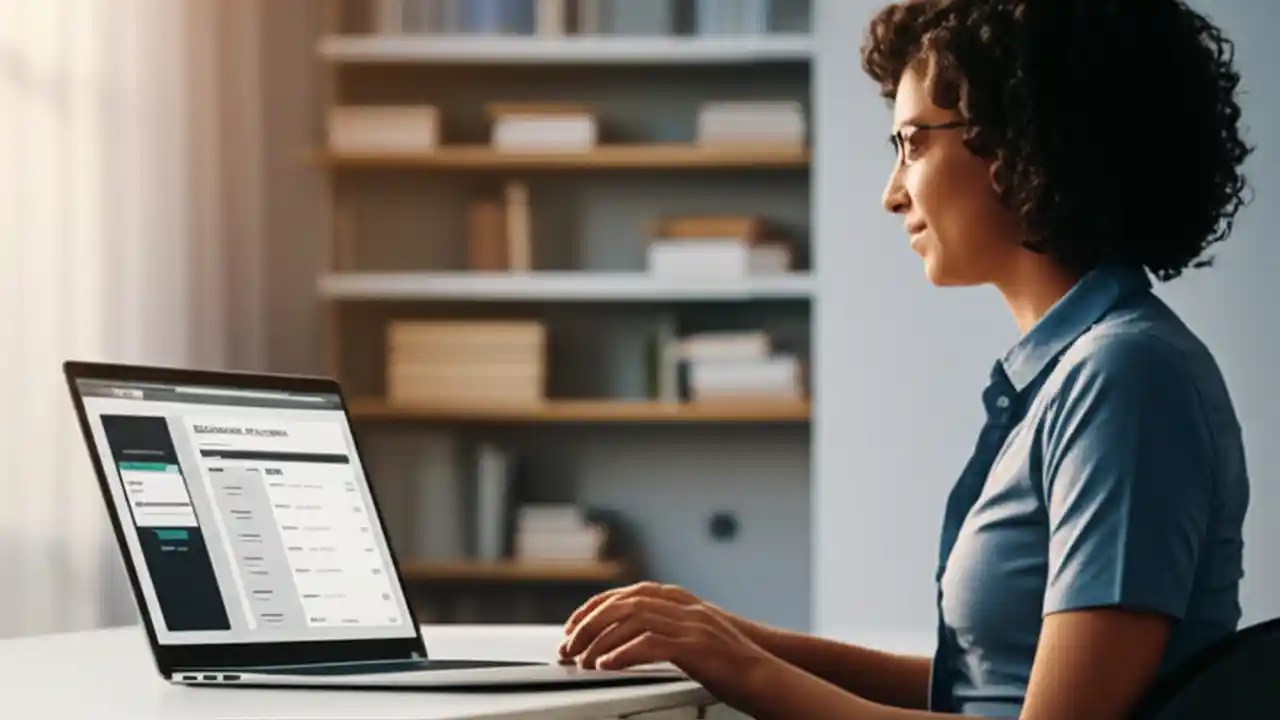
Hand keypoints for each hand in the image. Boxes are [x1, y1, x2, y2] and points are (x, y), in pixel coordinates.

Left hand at [558, 582, 777, 706]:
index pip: (628, 593)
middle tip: (569, 647)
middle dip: (590, 624)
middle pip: (625, 603)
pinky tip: (607, 666)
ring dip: (600, 641)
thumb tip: (627, 640)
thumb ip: (667, 631)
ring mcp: (692, 625)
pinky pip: (651, 644)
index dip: (595, 607)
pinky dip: (623, 654)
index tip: (572, 626)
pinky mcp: (697, 648)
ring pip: (633, 620)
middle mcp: (685, 608)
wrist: (767, 677)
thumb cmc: (731, 665)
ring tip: (582, 661)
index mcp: (682, 602)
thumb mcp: (695, 638)